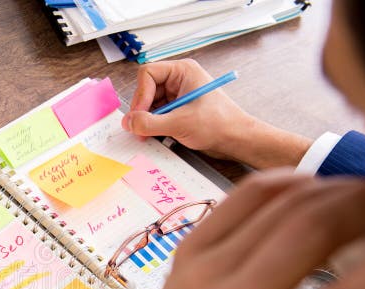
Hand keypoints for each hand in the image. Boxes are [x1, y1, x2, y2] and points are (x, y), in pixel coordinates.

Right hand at [122, 59, 311, 168]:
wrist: (236, 139)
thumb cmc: (218, 124)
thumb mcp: (180, 123)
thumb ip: (150, 123)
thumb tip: (128, 122)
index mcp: (182, 71)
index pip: (148, 74)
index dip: (140, 94)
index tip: (139, 115)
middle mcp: (178, 80)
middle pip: (146, 89)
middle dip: (142, 110)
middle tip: (140, 129)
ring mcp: (178, 95)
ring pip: (149, 104)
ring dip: (147, 120)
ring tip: (149, 135)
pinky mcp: (177, 109)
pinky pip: (156, 114)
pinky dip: (153, 125)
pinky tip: (156, 136)